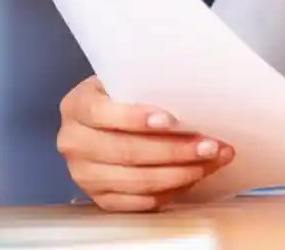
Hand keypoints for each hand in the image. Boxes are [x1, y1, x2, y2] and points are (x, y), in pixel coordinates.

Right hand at [57, 76, 235, 211]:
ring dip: (180, 173)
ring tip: (210, 161)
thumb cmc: (123, 98)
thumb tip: (191, 100)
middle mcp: (74, 143)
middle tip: (209, 145)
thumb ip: (145, 88)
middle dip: (174, 150)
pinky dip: (171, 191)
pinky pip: (139, 202)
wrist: (105, 123)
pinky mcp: (100, 199)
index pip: (101, 113)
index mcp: (76, 107)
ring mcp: (84, 175)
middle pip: (126, 151)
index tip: (170, 120)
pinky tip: (194, 177)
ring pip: (136, 180)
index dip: (135, 118)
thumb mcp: (125, 82)